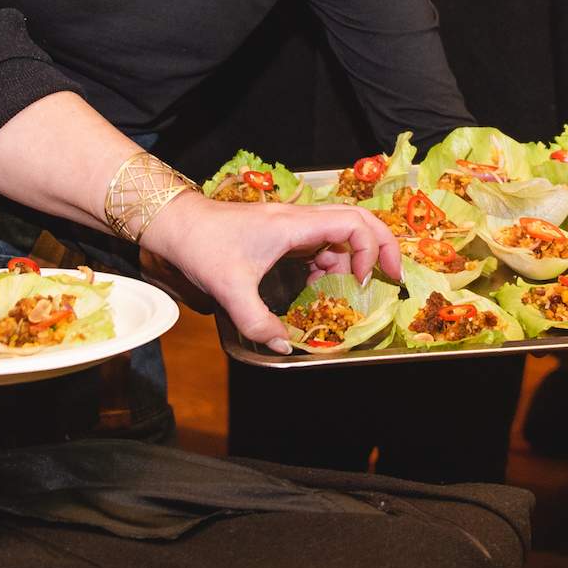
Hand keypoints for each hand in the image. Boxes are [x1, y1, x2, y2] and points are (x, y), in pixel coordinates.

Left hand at [138, 192, 399, 353]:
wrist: (176, 225)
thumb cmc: (203, 246)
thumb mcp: (229, 290)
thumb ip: (258, 322)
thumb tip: (284, 347)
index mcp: (295, 224)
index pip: (353, 224)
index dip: (370, 251)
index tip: (362, 283)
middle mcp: (299, 220)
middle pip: (357, 221)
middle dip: (380, 247)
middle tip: (391, 278)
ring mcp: (291, 226)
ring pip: (339, 235)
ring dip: (350, 262)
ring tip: (346, 294)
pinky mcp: (282, 235)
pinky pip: (319, 245)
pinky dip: (328, 266)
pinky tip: (317, 289)